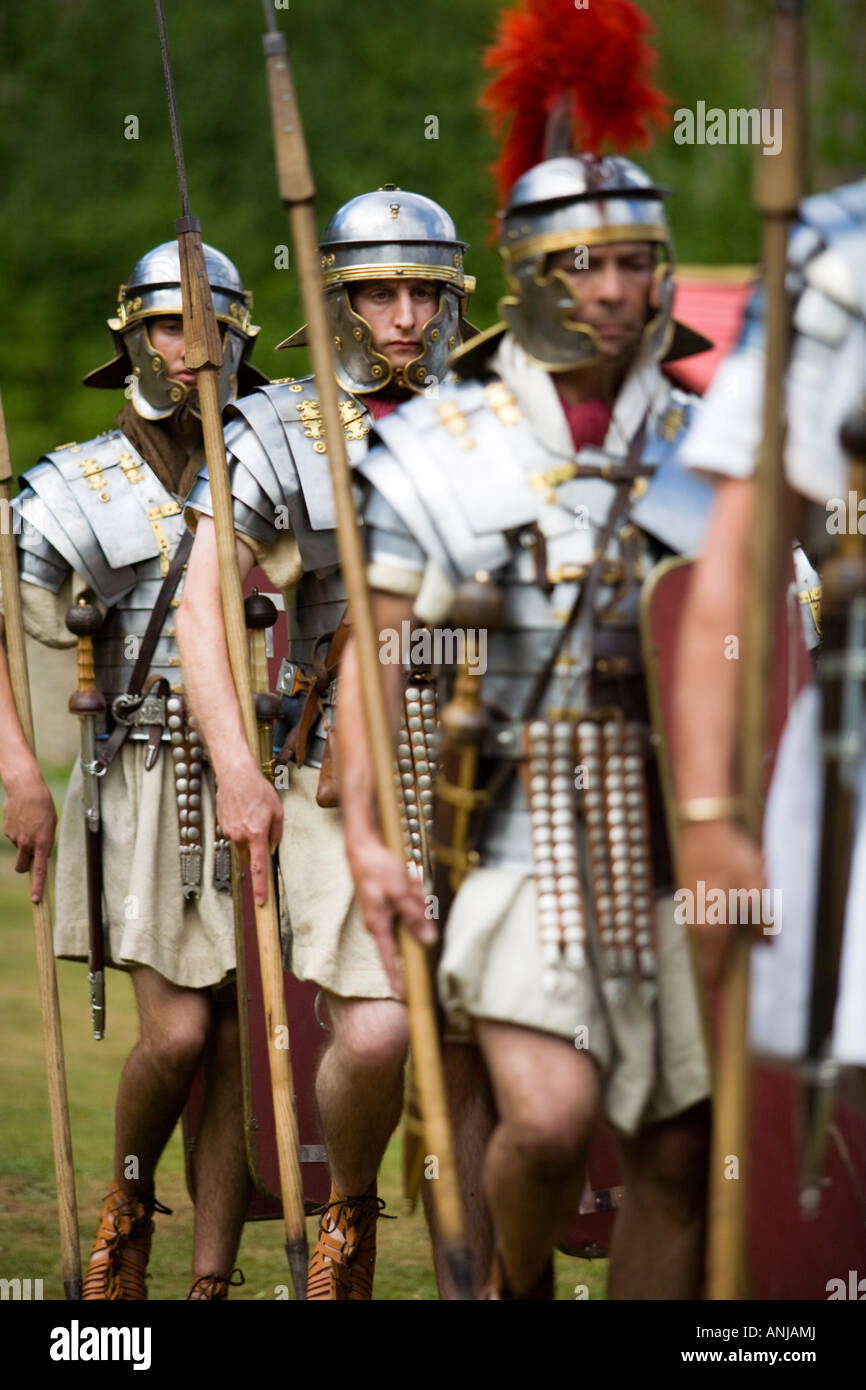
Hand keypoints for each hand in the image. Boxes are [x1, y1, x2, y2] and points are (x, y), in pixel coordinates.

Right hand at [3, 763, 56, 902]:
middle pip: (22, 867)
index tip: (35, 900)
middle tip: (29, 860)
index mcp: (43, 843)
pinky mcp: (6, 831)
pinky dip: (18, 832)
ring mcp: (15, 838)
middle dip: (24, 868)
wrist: (26, 788)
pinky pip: (13, 837)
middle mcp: (27, 843)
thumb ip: (46, 843)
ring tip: (30, 824)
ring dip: (23, 842)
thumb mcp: (52, 825)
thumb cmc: (44, 806)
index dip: (37, 886)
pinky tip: (22, 818)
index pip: (39, 871)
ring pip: (19, 849)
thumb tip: (40, 856)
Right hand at [213, 752, 283, 906]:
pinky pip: (233, 835)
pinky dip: (240, 828)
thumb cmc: (258, 790)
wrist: (235, 774)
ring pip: (241, 846)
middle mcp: (240, 836)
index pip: (259, 867)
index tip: (260, 901)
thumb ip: (276, 834)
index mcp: (256, 834)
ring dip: (248, 838)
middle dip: (256, 851)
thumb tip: (272, 847)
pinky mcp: (222, 825)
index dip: (260, 886)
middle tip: (262, 831)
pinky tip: (244, 811)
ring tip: (253, 815)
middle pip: (249, 857)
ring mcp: (229, 831)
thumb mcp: (277, 811)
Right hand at [348, 838, 435, 998]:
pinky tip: (409, 878)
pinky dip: (411, 893)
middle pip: (408, 931)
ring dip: (415, 898)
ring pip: (410, 915)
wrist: (362, 848)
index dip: (397, 978)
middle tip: (414, 888)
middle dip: (418, 911)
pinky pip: (407, 904)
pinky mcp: (387, 904)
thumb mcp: (400, 893)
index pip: (390, 960)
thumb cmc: (378, 869)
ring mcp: (383, 914)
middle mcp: (379, 924)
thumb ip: (414, 918)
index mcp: (378, 926)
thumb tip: (428, 941)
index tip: (405, 996)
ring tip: (410, 879)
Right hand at [676, 818, 767, 997]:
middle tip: (739, 949)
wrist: (703, 826)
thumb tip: (767, 945)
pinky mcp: (685, 894)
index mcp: (712, 928)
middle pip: (708, 954)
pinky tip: (727, 898)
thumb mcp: (756, 890)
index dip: (719, 983)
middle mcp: (695, 923)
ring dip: (719, 934)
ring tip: (736, 911)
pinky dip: (713, 918)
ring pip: (704, 934)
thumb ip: (762, 923)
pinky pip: (701, 918)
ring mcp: (687, 908)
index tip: (722, 994)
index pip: (713, 968)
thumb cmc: (731, 857)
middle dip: (724, 956)